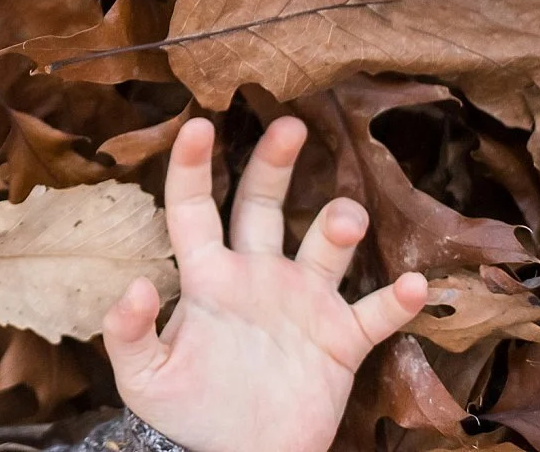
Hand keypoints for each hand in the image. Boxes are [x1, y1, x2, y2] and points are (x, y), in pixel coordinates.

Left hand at [102, 116, 427, 451]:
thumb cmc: (183, 415)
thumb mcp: (142, 377)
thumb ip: (127, 332)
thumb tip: (133, 285)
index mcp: (206, 278)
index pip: (194, 209)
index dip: (192, 167)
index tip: (199, 124)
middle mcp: (256, 277)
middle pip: (263, 205)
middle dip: (274, 163)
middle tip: (290, 124)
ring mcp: (301, 305)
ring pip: (324, 248)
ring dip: (337, 227)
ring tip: (345, 219)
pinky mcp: (340, 341)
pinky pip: (374, 313)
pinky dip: (396, 300)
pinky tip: (412, 284)